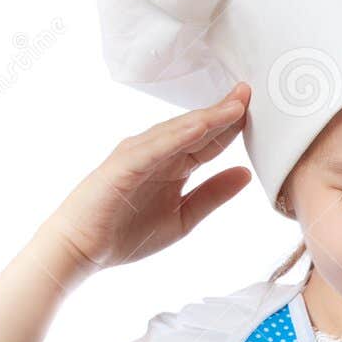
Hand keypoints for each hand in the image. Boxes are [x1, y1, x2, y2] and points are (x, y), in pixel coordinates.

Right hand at [44, 84, 252, 270]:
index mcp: (173, 166)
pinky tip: (202, 126)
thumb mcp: (183, 218)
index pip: (208, 141)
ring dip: (207, 117)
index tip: (258, 111)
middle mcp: (158, 154)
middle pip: (197, 129)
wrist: (83, 250)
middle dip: (224, 111)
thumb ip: (213, 195)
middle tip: (251, 91)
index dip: (232, 126)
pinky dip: (179, 136)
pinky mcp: (124, 164)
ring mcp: (140, 155)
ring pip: (179, 131)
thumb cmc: (127, 234)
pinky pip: (156, 147)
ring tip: (235, 104)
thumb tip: (246, 174)